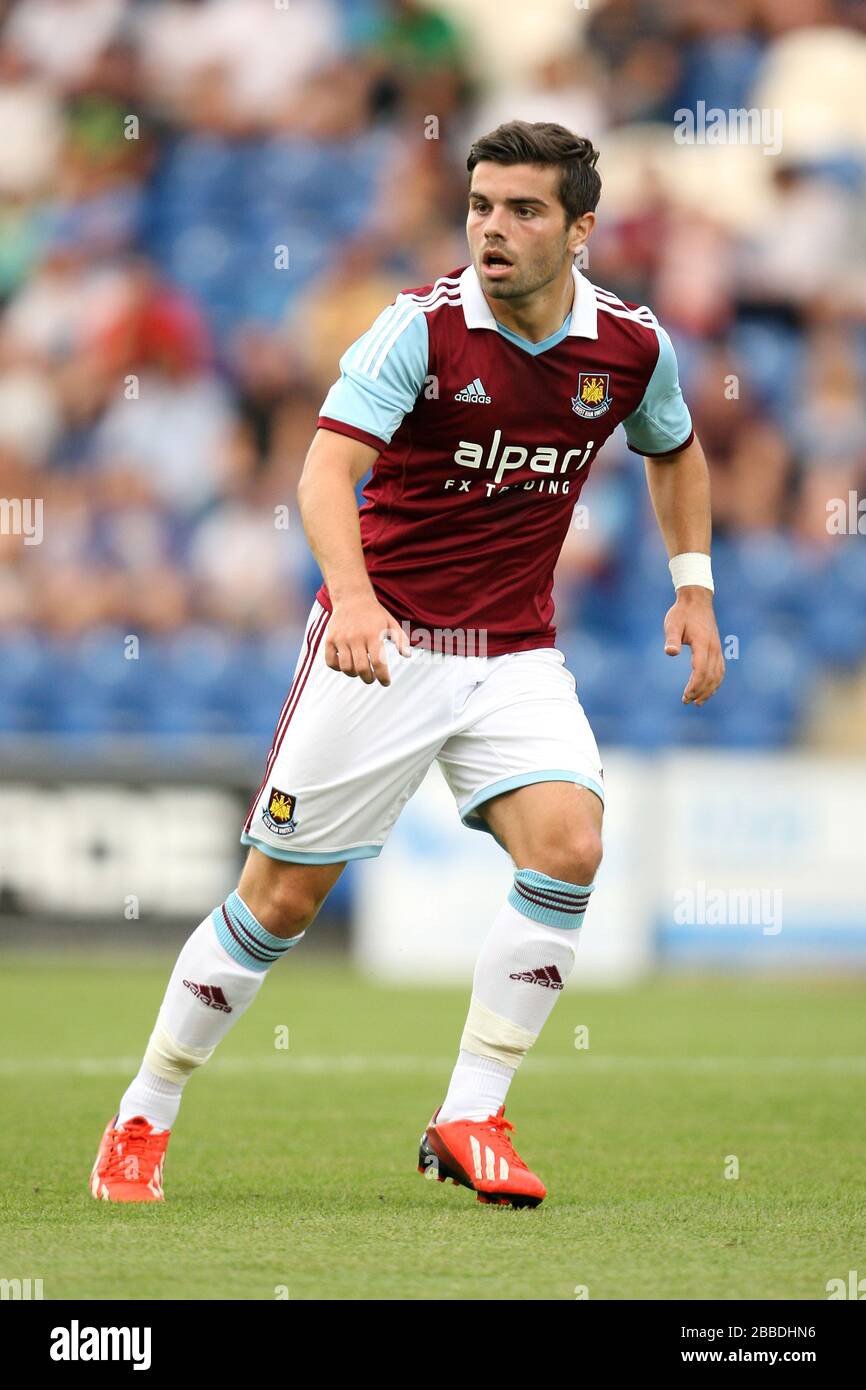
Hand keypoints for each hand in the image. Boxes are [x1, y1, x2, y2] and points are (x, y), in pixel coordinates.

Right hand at [325, 593, 411, 685]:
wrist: (352, 597)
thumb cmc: (374, 614)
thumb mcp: (391, 623)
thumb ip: (400, 639)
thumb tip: (407, 655)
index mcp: (373, 634)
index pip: (378, 662)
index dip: (383, 676)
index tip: (386, 682)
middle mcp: (356, 637)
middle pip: (362, 668)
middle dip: (369, 679)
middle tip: (372, 678)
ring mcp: (341, 638)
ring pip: (346, 667)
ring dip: (354, 674)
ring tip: (360, 672)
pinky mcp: (330, 639)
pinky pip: (330, 662)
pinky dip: (338, 668)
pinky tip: (346, 665)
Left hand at [663, 587, 724, 705]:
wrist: (697, 600)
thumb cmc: (682, 613)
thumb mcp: (672, 624)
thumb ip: (672, 639)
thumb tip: (670, 652)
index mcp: (702, 643)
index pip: (700, 670)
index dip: (694, 686)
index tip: (684, 696)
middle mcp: (713, 648)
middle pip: (711, 676)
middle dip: (700, 692)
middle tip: (687, 702)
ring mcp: (717, 648)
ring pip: (718, 675)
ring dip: (710, 690)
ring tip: (698, 702)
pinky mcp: (717, 648)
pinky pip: (720, 669)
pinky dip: (716, 682)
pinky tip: (708, 689)